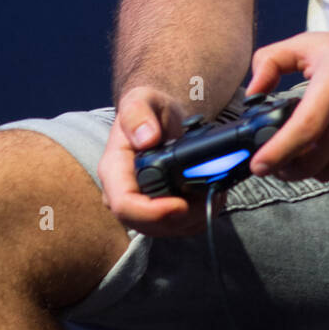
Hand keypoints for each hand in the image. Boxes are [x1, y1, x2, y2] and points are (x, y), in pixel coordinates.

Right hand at [98, 85, 227, 236]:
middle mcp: (124, 193)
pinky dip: (200, 214)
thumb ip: (138, 115)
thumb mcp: (141, 100)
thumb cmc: (148, 108)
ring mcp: (142, 205)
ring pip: (167, 229)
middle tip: (210, 196)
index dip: (151, 213)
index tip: (180, 205)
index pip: (123, 205)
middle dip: (182, 218)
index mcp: (114, 170)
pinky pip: (180, 225)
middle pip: (148, 225)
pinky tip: (212, 194)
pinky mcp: (159, 210)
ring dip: (195, 217)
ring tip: (215, 191)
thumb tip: (147, 139)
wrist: (158, 116)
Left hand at [244, 29, 328, 182]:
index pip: (303, 129)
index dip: (277, 152)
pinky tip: (327, 154)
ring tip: (302, 155)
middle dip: (285, 167)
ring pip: (328, 172)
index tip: (258, 165)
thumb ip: (271, 62)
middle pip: (312, 161)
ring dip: (310, 170)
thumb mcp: (310, 44)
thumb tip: (251, 93)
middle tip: (274, 162)